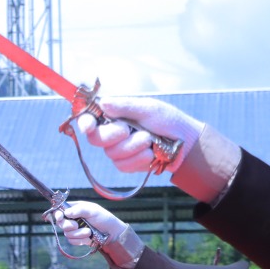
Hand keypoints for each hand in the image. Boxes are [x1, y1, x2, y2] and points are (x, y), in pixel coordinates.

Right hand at [50, 201, 143, 268]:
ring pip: (67, 233)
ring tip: (89, 232)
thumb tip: (66, 213)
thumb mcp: (93, 210)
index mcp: (75, 209)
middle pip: (60, 223)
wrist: (112, 233)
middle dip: (68, 225)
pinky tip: (88, 238)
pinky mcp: (77, 239)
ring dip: (78, 234)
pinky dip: (80, 240)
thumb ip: (79, 210)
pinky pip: (72, 241)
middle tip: (76, 225)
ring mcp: (74, 229)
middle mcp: (72, 219)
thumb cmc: (104, 218)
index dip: (57, 214)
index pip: (60, 210)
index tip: (60, 217)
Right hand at [72, 96, 202, 174]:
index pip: (90, 119)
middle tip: (128, 130)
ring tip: (149, 140)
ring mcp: (119, 150)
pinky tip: (150, 154)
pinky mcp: (127, 164)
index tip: (88, 126)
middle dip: (113, 135)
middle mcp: (112, 133)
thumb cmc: (167, 120)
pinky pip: (123, 165)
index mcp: (115, 116)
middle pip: (96, 139)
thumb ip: (125, 106)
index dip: (84, 122)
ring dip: (133, 147)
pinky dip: (139, 159)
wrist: (184, 143)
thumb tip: (103, 103)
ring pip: (112, 154)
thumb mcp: (148, 108)